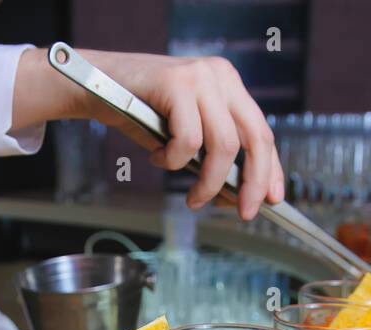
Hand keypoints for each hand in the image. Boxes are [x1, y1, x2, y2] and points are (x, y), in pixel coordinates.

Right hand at [12, 48, 283, 219]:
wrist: (97, 85)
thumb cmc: (140, 112)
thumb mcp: (185, 135)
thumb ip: (213, 156)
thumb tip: (238, 195)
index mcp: (228, 85)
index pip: (261, 131)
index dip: (271, 169)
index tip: (273, 200)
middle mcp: (220, 76)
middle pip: (255, 138)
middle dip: (252, 182)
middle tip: (242, 211)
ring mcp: (200, 77)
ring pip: (224, 145)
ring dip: (209, 182)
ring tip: (191, 196)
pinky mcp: (176, 83)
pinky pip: (188, 140)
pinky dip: (174, 161)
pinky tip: (158, 157)